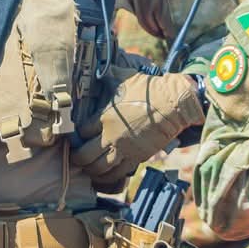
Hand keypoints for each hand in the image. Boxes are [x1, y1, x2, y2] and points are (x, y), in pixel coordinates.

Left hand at [72, 71, 206, 187]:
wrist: (173, 104)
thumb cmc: (150, 89)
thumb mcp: (125, 78)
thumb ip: (109, 77)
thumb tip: (100, 69)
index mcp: (104, 116)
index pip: (80, 132)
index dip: (75, 136)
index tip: (76, 136)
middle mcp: (110, 135)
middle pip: (84, 155)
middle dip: (77, 158)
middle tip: (77, 157)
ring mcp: (123, 149)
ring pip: (98, 168)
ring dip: (91, 170)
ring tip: (89, 168)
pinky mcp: (136, 158)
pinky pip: (117, 174)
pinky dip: (108, 178)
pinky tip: (104, 176)